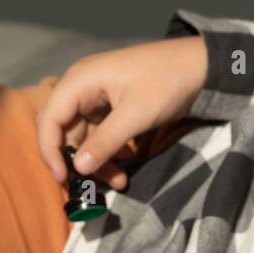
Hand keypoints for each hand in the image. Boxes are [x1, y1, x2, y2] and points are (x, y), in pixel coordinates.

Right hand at [34, 36, 207, 189]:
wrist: (203, 65)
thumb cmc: (169, 81)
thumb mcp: (137, 114)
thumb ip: (106, 141)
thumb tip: (79, 168)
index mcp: (81, 80)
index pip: (50, 120)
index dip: (50, 151)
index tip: (64, 179)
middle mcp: (83, 87)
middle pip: (66, 131)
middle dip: (79, 160)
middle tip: (94, 187)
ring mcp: (99, 96)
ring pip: (86, 136)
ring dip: (98, 160)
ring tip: (120, 181)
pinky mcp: (115, 105)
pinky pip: (102, 133)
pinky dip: (110, 151)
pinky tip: (125, 164)